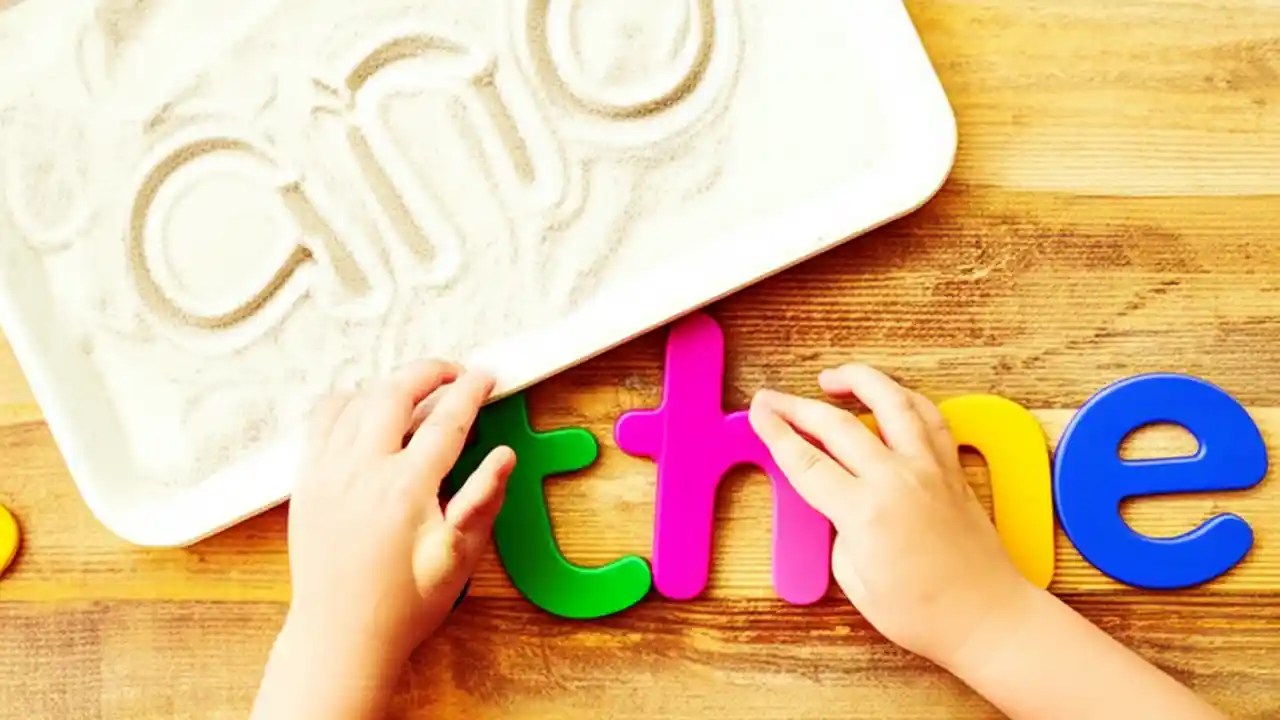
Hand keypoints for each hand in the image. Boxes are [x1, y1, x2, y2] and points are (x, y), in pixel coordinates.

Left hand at [253, 361, 513, 719]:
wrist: (342, 636)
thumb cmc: (405, 603)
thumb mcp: (459, 558)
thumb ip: (483, 500)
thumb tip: (505, 456)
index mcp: (406, 489)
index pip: (446, 419)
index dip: (471, 390)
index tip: (486, 376)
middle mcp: (362, 471)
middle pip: (395, 391)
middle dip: (430, 371)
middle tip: (454, 373)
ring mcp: (327, 473)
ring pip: (355, 399)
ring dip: (389, 384)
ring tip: (416, 391)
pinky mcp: (306, 482)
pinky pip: (320, 421)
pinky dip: (346, 403)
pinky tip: (366, 411)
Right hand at [749, 364, 1032, 668]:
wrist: (987, 617)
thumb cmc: (924, 613)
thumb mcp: (856, 580)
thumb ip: (840, 531)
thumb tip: (839, 503)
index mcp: (865, 512)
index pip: (806, 461)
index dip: (775, 433)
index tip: (758, 413)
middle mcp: (897, 479)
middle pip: (837, 424)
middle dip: (797, 406)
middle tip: (773, 398)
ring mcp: (929, 469)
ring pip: (892, 402)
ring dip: (858, 381)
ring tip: (832, 377)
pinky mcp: (952, 470)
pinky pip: (929, 418)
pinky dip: (905, 398)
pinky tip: (889, 396)